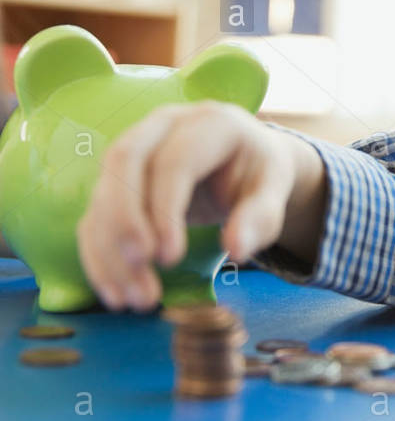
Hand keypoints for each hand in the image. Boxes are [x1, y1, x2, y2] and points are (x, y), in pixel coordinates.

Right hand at [77, 101, 304, 312]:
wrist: (245, 160)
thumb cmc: (258, 174)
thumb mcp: (274, 190)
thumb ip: (261, 217)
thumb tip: (236, 250)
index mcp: (210, 122)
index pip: (174, 162)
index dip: (166, 210)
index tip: (172, 258)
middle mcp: (163, 126)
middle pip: (124, 162)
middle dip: (125, 220)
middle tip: (140, 267)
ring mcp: (134, 149)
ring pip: (103, 192)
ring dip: (110, 249)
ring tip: (134, 298)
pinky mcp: (115, 181)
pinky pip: (95, 216)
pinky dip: (99, 256)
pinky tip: (116, 291)